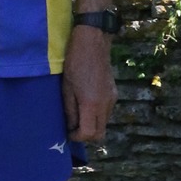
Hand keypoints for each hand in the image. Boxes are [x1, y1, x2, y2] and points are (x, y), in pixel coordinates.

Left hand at [62, 26, 115, 144]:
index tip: (68, 132)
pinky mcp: (114, 93)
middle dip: (86, 136)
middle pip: (100, 134)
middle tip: (73, 128)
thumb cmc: (75, 62)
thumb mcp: (66, 88)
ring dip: (92, 124)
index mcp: (91, 104)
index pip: (89, 134)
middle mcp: (105, 105)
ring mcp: (112, 99)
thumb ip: (70, 110)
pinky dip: (97, 114)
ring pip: (104, 123)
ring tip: (78, 114)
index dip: (77, 137)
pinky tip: (87, 103)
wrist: (93, 43)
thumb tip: (71, 126)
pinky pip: (106, 112)